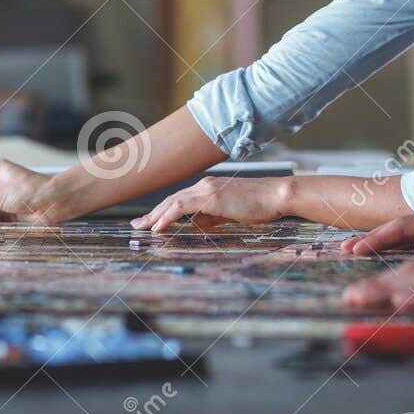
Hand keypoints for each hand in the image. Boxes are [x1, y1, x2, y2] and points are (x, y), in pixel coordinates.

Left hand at [130, 176, 286, 232]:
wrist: (276, 195)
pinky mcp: (211, 197)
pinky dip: (168, 216)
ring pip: (173, 202)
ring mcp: (207, 189)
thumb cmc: (259, 205)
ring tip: (142, 227)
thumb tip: (195, 224)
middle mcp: (205, 186)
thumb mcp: (231, 213)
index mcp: (209, 188)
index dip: (162, 211)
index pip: (179, 199)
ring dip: (155, 216)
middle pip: (171, 199)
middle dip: (152, 213)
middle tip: (137, 226)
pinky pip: (182, 206)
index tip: (150, 221)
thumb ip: (212, 217)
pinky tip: (159, 226)